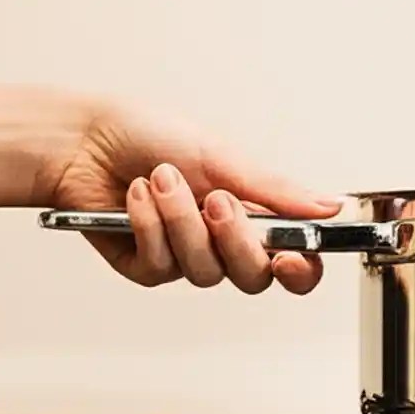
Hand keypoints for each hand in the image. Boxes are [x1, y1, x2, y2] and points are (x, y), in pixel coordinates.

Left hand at [42, 105, 341, 293]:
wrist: (83, 138)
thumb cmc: (150, 135)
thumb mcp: (223, 157)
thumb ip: (276, 191)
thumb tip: (331, 207)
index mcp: (251, 214)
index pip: (293, 261)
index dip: (300, 272)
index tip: (291, 259)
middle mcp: (222, 241)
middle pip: (253, 278)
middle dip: (234, 239)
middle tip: (215, 199)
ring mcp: (184, 257)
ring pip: (205, 271)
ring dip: (181, 220)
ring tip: (160, 179)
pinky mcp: (146, 267)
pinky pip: (161, 266)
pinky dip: (149, 225)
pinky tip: (136, 196)